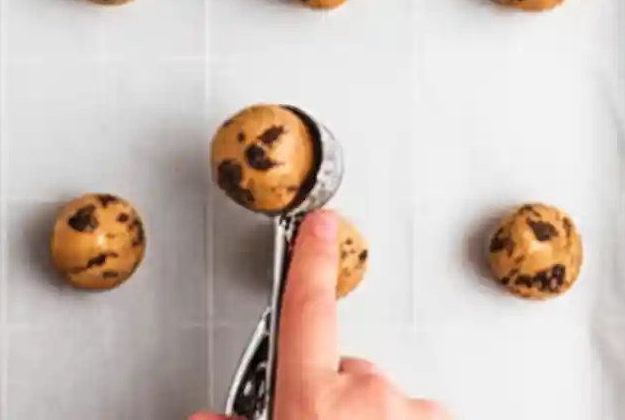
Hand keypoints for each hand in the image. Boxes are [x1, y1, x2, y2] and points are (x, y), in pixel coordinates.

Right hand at [194, 211, 447, 419]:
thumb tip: (204, 417)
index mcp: (313, 403)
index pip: (306, 312)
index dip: (310, 262)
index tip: (320, 224)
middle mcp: (366, 396)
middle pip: (348, 369)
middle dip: (335, 395)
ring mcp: (412, 410)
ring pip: (386, 398)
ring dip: (372, 419)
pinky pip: (419, 415)